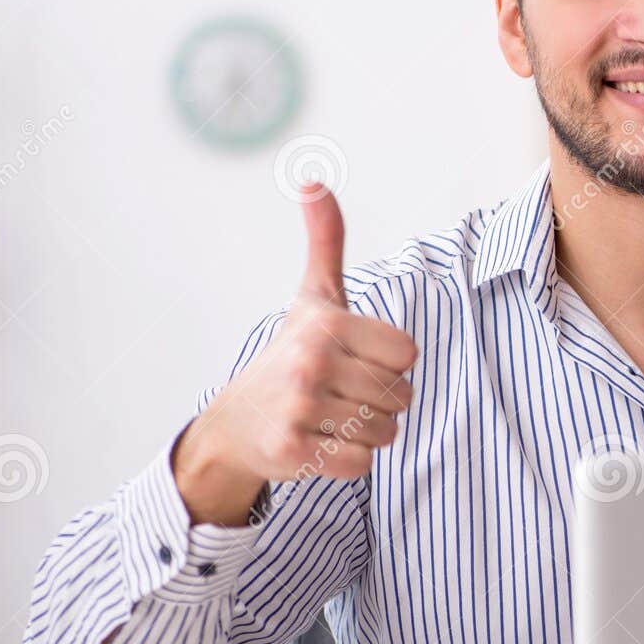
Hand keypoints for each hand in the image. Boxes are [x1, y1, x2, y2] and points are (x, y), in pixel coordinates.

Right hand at [172, 183, 418, 524]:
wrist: (235, 424)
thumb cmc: (290, 354)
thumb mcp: (313, 297)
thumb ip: (325, 241)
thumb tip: (314, 181)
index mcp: (327, 323)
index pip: (408, 354)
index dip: (390, 363)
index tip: (355, 360)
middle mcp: (310, 362)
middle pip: (402, 395)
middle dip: (381, 401)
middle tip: (340, 394)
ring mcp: (299, 408)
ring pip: (387, 432)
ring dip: (367, 432)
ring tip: (330, 417)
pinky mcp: (292, 451)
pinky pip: (362, 463)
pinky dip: (349, 461)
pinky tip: (319, 443)